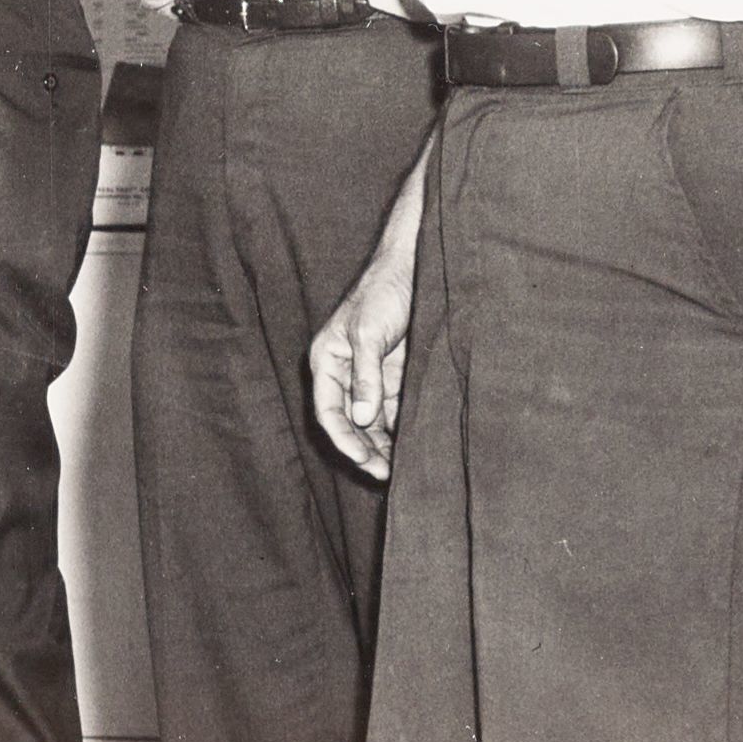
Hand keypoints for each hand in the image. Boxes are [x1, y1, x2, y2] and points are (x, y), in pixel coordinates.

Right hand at [308, 213, 416, 481]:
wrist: (415, 266)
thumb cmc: (382, 292)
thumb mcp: (367, 333)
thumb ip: (365, 377)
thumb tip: (362, 420)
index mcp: (327, 361)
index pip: (328, 410)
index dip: (342, 438)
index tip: (361, 459)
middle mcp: (345, 373)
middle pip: (350, 422)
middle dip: (364, 449)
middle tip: (384, 474)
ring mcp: (371, 375)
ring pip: (372, 421)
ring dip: (382, 444)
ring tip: (399, 469)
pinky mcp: (395, 375)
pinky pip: (394, 410)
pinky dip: (400, 429)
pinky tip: (412, 446)